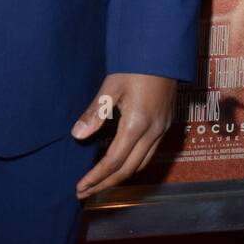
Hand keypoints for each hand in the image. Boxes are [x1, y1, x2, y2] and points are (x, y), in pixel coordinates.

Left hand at [71, 72, 175, 196]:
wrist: (163, 50)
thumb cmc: (135, 65)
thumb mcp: (111, 86)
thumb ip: (95, 113)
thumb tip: (77, 135)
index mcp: (138, 124)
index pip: (114, 161)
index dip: (96, 177)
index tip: (80, 187)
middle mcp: (153, 132)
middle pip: (128, 170)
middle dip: (105, 184)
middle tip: (85, 193)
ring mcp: (162, 129)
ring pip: (141, 165)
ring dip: (119, 178)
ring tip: (99, 183)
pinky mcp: (166, 125)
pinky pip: (149, 154)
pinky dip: (132, 165)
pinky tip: (119, 163)